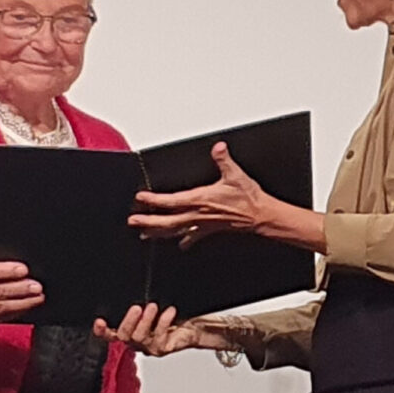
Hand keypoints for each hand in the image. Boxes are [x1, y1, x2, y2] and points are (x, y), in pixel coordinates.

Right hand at [93, 303, 233, 357]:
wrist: (193, 327)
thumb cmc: (170, 316)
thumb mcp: (152, 307)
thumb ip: (140, 302)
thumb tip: (133, 286)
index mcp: (128, 331)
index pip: (109, 333)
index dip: (101, 330)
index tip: (99, 321)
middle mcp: (135, 341)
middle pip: (123, 336)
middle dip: (129, 321)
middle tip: (136, 308)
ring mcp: (148, 346)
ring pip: (140, 337)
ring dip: (146, 321)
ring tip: (153, 307)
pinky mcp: (161, 348)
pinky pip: (159, 336)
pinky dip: (164, 322)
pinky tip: (169, 312)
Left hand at [129, 141, 272, 243]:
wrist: (260, 216)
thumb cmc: (248, 198)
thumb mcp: (236, 175)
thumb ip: (224, 160)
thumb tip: (218, 148)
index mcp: (201, 200)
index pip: (171, 201)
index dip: (154, 201)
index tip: (141, 198)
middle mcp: (198, 214)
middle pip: (167, 221)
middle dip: (148, 222)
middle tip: (133, 221)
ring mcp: (203, 224)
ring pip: (176, 231)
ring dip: (159, 233)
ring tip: (144, 234)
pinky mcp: (210, 229)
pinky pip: (193, 236)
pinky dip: (184, 240)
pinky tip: (178, 244)